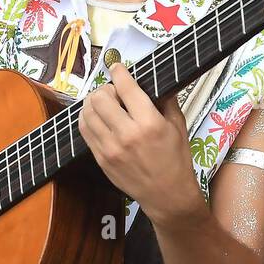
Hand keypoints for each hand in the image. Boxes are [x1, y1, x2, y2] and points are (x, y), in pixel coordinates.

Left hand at [77, 62, 204, 225]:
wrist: (167, 195)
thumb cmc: (176, 160)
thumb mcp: (179, 126)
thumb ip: (166, 101)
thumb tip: (154, 80)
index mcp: (149, 123)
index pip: (125, 87)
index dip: (118, 72)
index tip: (117, 68)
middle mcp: (126, 134)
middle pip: (101, 97)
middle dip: (106, 89)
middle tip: (114, 93)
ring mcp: (110, 148)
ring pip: (87, 112)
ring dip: (93, 103)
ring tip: (103, 104)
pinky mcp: (100, 158)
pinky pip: (84, 130)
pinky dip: (87, 118)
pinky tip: (97, 118)